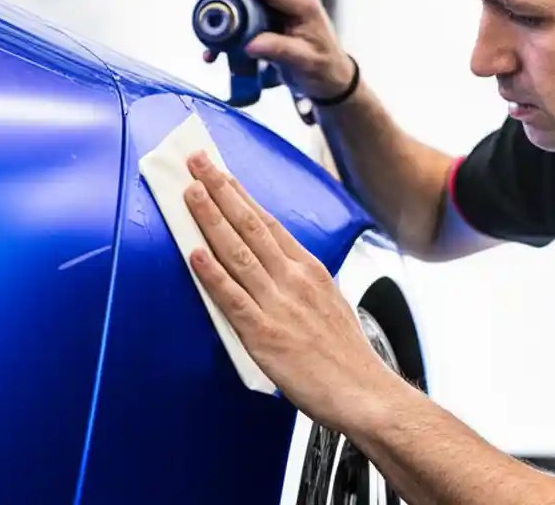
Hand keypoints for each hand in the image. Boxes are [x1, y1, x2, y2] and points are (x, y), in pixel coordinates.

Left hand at [182, 151, 403, 430]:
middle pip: (249, 225)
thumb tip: (276, 271)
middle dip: (220, 190)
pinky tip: (194, 252)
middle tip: (196, 162)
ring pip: (236, 252)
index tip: (221, 172)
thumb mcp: (330, 302)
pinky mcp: (264, 334)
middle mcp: (293, 279)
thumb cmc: (347, 356)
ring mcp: (278, 304)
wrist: (365, 392)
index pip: (268, 222)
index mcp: (310, 270)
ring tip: (189, 192)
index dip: (240, 194)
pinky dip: (211, 273)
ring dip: (209, 219)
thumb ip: (301, 284)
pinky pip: (232, 297)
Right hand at [202, 0, 355, 100]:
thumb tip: (251, 44)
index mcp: (304, 5)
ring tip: (209, 6)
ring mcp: (283, 5)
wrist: (331, 79)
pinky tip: (219, 36)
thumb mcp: (305, 63)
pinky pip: (249, 5)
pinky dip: (232, 12)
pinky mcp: (274, 15)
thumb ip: (281, 52)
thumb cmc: (324, 70)